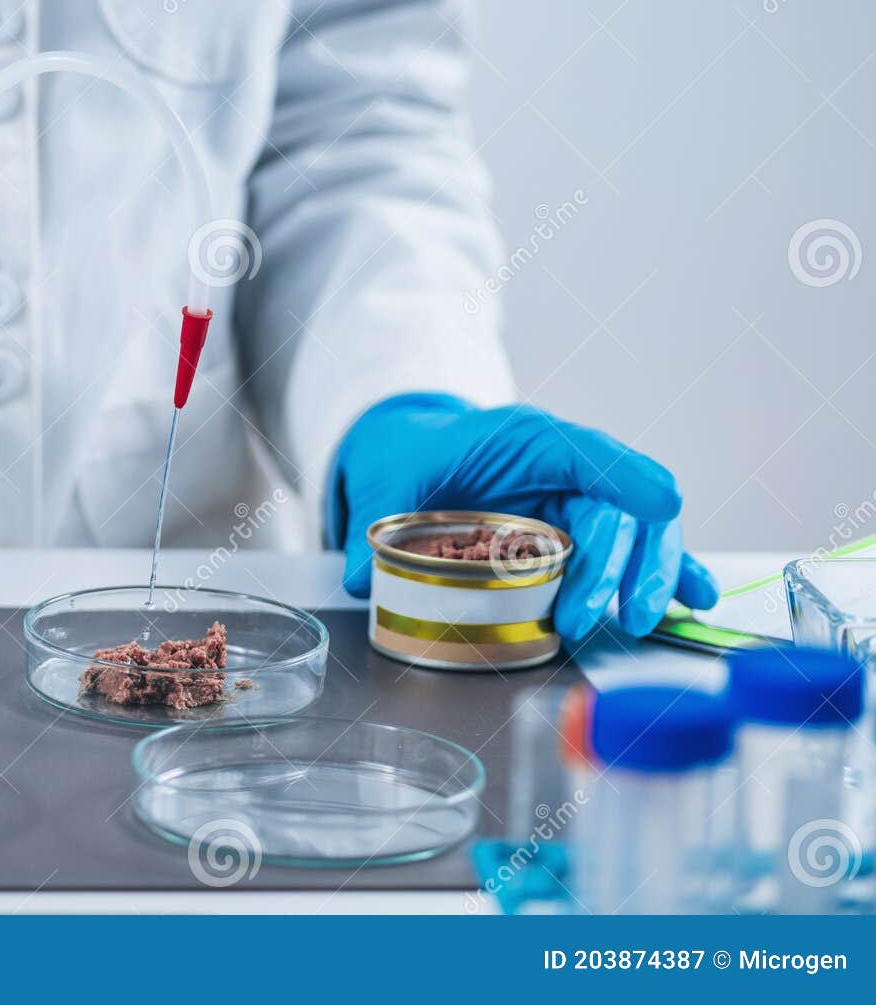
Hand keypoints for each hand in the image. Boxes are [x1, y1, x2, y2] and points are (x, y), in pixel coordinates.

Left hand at [330, 393, 719, 639]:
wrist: (413, 455)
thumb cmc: (410, 456)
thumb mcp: (384, 481)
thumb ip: (375, 525)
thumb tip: (365, 579)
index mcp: (522, 440)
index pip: (584, 452)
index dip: (625, 476)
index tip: (662, 503)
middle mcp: (564, 468)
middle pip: (617, 509)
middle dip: (621, 565)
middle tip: (605, 616)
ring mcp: (578, 502)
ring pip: (637, 533)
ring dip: (648, 577)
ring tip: (640, 621)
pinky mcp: (581, 533)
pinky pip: (632, 552)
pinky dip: (665, 574)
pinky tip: (694, 602)